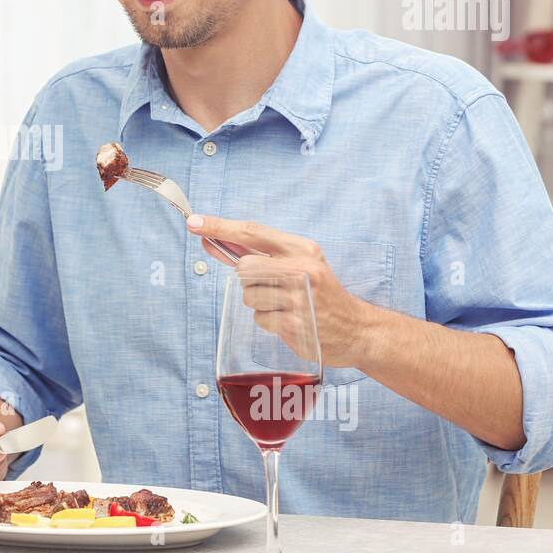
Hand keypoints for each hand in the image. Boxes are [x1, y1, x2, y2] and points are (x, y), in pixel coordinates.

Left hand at [186, 214, 374, 369]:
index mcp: (302, 249)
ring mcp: (299, 298)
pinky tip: (289, 321)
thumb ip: (256, 254)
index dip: (220, 227)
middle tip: (270, 287)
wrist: (357, 329)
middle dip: (248, 280)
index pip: (253, 232)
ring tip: (285, 306)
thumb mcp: (297, 264)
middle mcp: (302, 269)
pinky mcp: (295, 324)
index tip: (194, 223)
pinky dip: (268, 321)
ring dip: (259, 303)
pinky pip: (259, 319)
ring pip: (248, 296)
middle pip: (243, 268)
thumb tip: (213, 240)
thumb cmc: (320, 294)